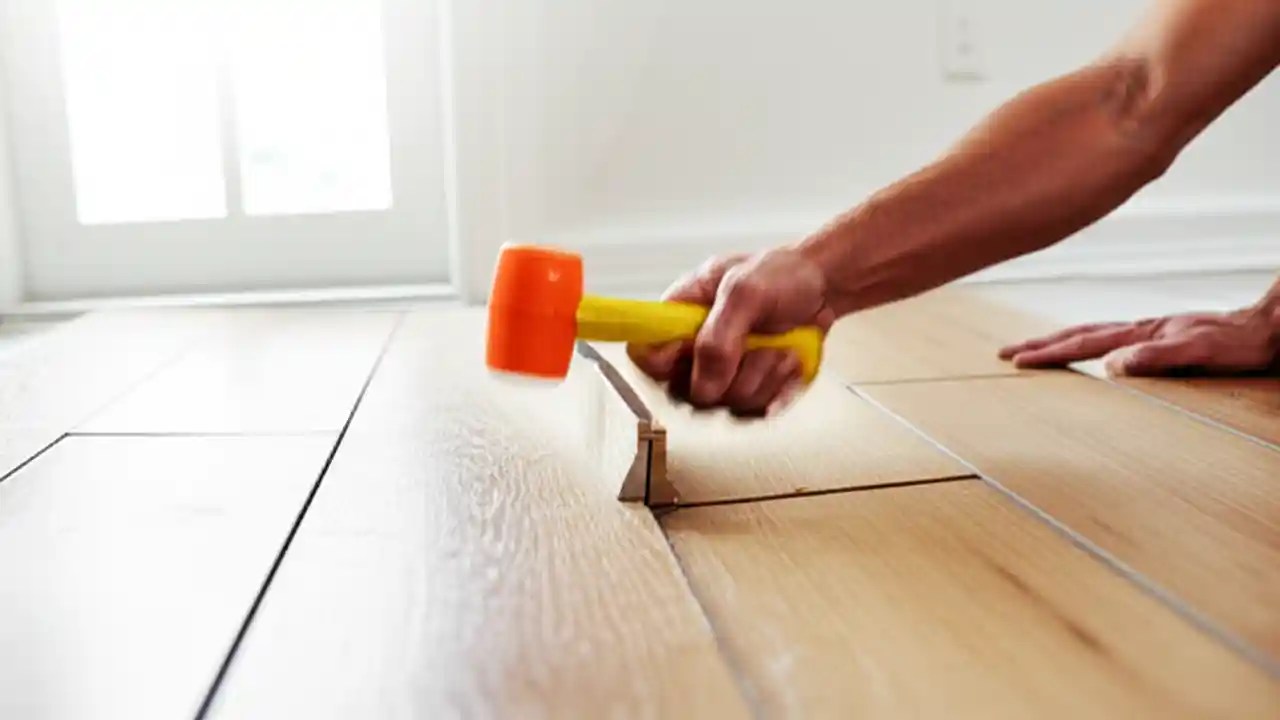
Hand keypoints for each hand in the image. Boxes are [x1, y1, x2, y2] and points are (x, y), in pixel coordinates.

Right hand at [627, 248, 836, 415]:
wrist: (822, 289)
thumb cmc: (781, 275)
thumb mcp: (745, 289)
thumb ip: (719, 335)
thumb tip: (704, 385)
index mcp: (678, 316)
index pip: (644, 355)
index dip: (665, 363)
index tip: (697, 351)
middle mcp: (693, 350)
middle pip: (684, 391)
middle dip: (730, 372)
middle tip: (755, 343)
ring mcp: (721, 375)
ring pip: (724, 405)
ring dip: (762, 376)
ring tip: (778, 346)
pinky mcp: (749, 392)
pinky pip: (754, 412)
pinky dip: (778, 387)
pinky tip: (788, 361)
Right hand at [998, 305, 1279, 375]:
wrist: (1269, 329)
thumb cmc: (1241, 344)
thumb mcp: (1198, 353)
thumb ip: (1154, 357)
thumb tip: (1111, 365)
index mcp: (1143, 333)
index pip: (1084, 342)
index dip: (1049, 352)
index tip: (1017, 358)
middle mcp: (1142, 330)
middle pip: (1080, 333)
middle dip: (1042, 343)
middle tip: (1008, 351)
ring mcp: (1151, 333)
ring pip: (1093, 334)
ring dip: (1061, 341)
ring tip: (1037, 348)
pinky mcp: (1162, 339)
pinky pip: (1112, 340)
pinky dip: (1088, 343)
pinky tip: (1090, 352)